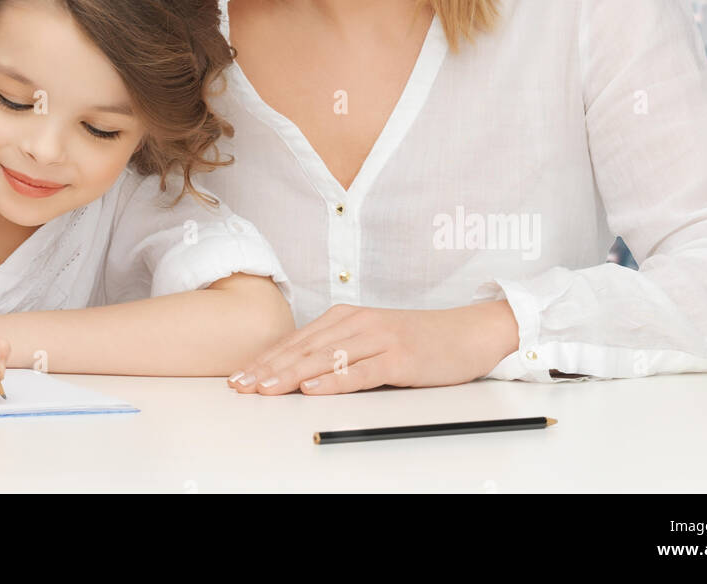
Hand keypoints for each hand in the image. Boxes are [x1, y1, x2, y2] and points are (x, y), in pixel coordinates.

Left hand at [226, 301, 517, 394]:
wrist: (467, 332)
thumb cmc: (417, 339)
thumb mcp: (372, 339)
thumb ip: (339, 349)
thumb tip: (299, 372)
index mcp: (346, 317)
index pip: (296, 341)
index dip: (265, 359)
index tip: (239, 376)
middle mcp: (357, 323)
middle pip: (303, 348)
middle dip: (268, 368)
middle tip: (240, 386)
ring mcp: (378, 338)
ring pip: (325, 357)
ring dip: (290, 374)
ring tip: (264, 388)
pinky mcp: (399, 357)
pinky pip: (361, 371)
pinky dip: (334, 380)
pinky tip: (312, 389)